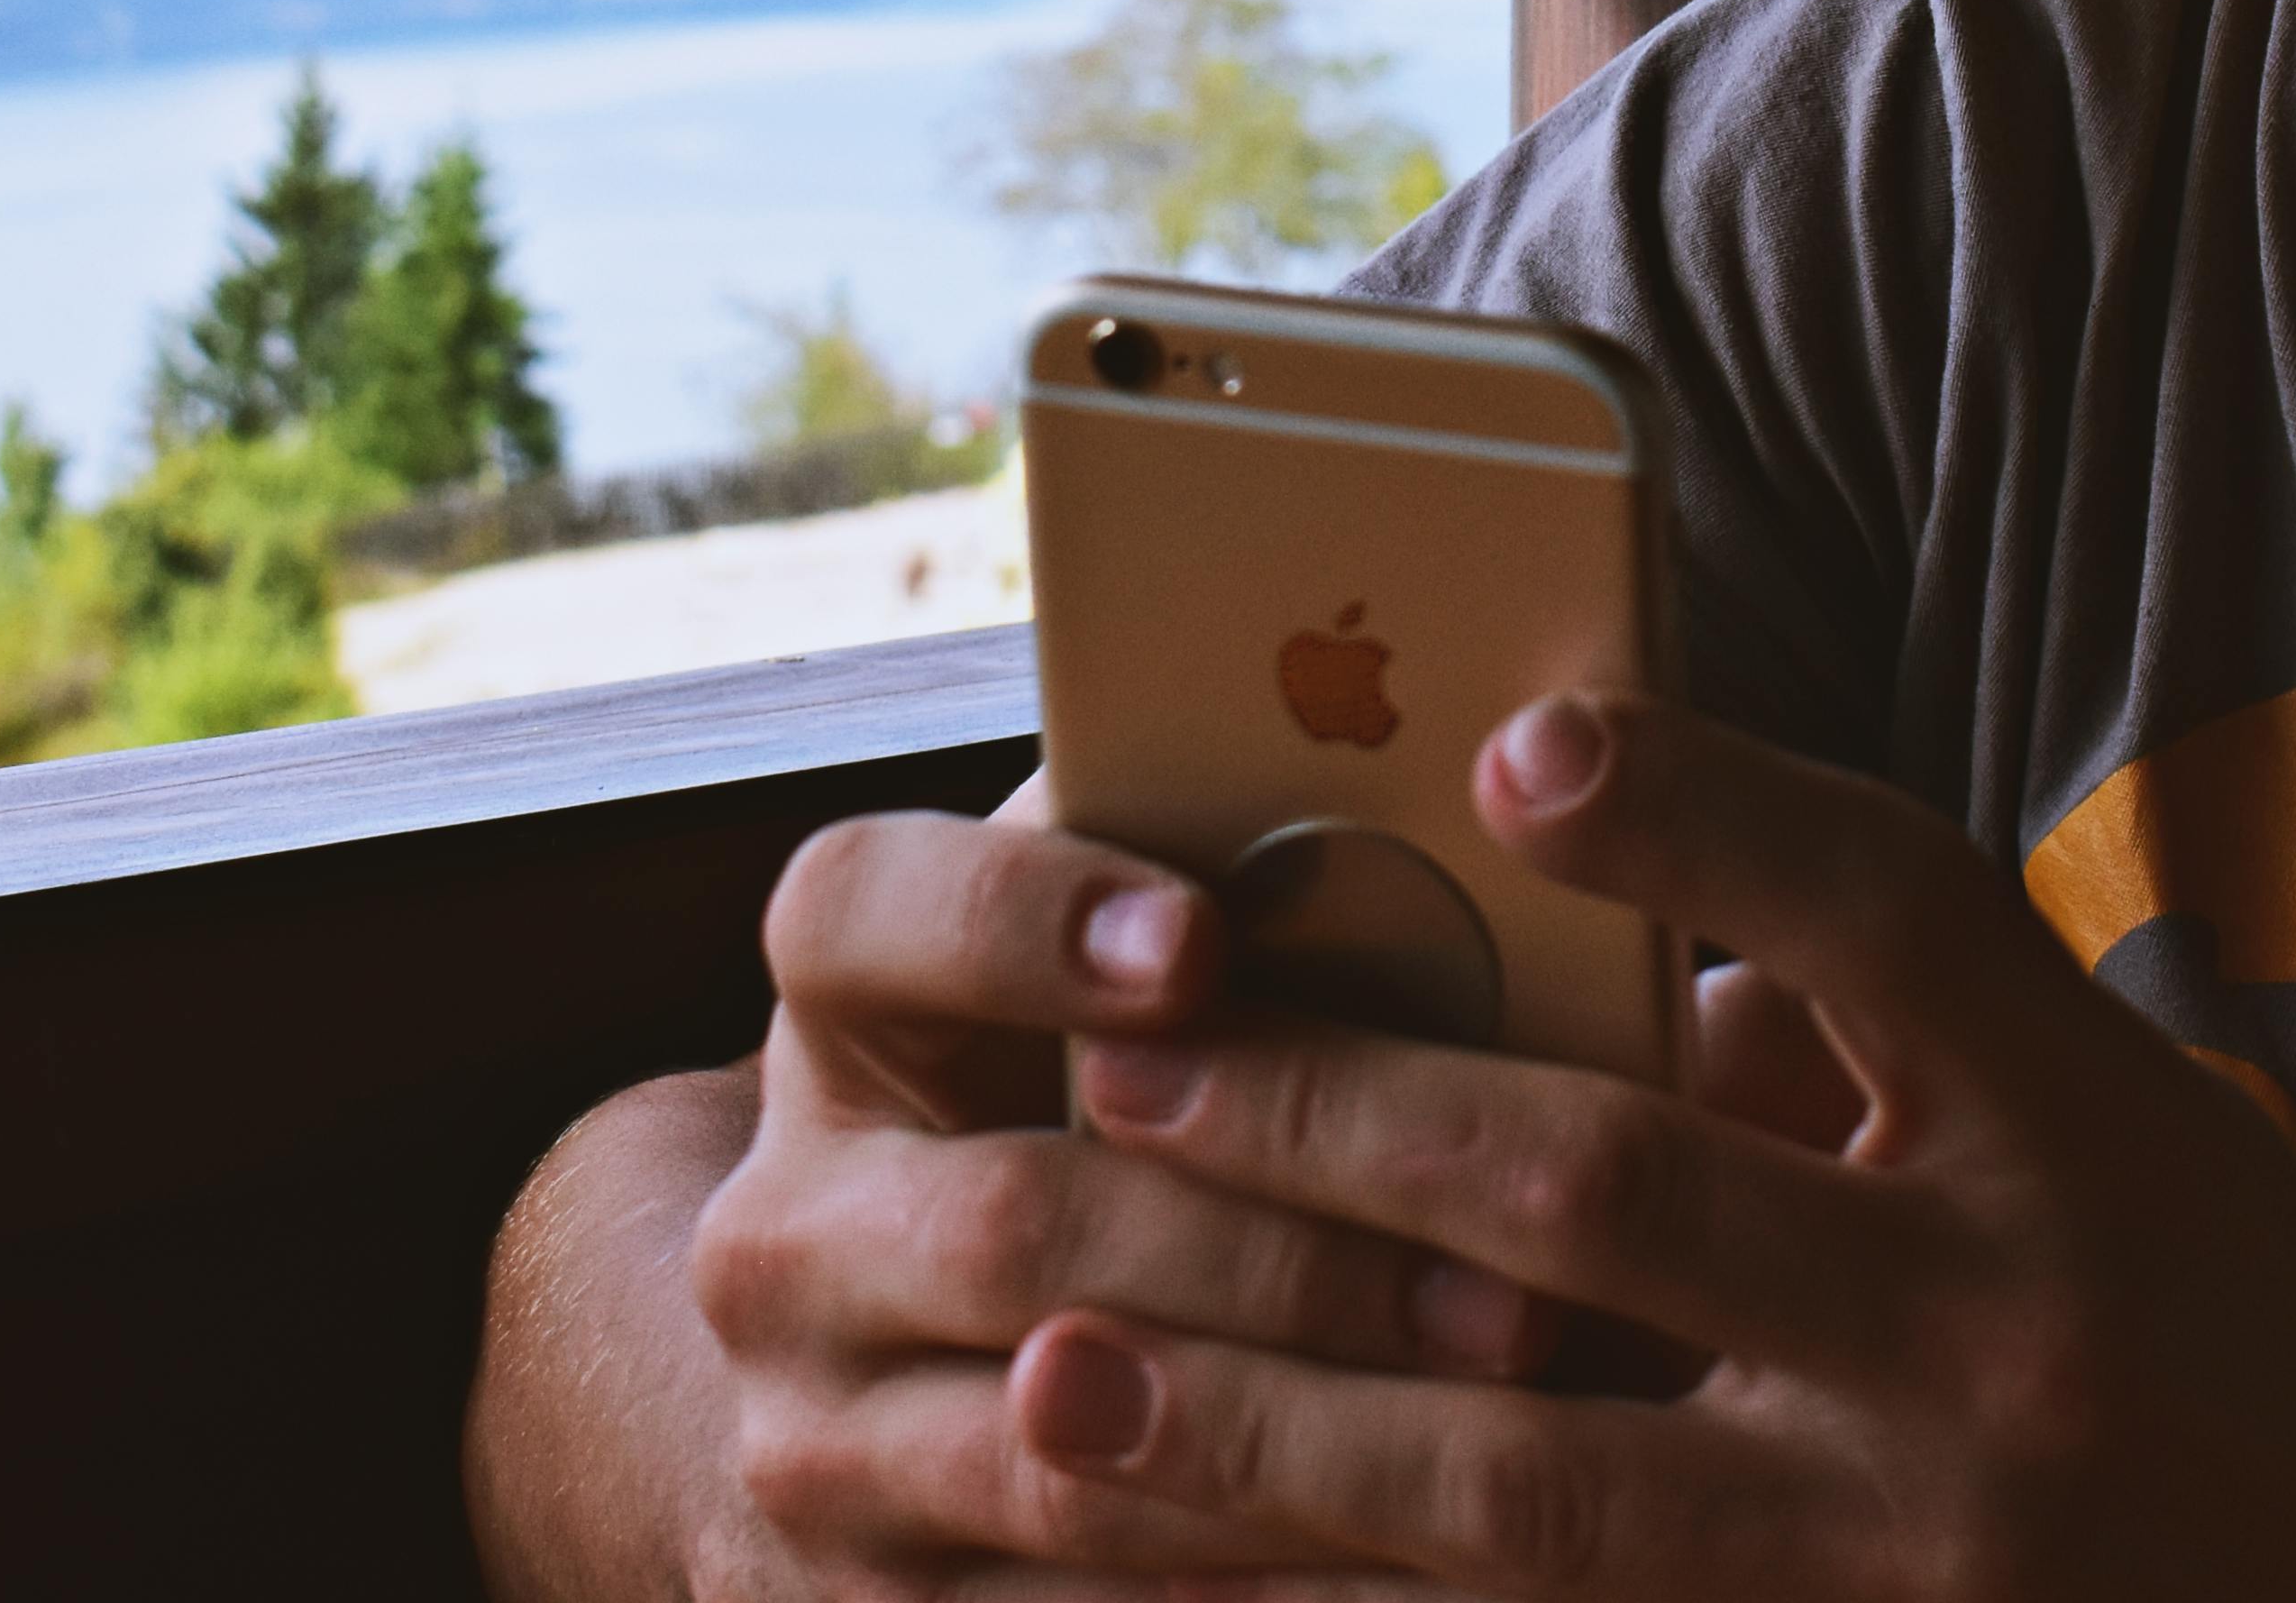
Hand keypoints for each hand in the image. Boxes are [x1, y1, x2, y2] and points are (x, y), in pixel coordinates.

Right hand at [679, 785, 1557, 1593]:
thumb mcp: (1109, 984)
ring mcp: (811, 1446)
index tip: (1204, 937)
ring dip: (1302, 1446)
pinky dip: (1271, 1593)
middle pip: (1006, 1228)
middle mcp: (782, 1234)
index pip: (857, 914)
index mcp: (841, 1015)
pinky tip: (1430, 1564)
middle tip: (1513, 1271)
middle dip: (1278, 1252)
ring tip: (1513, 1426)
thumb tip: (1477, 775)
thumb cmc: (1090, 1112)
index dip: (1019, 918)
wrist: (883, 1367)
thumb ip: (1232, 878)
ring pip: (1056, 1455)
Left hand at [999, 693, 2295, 1597]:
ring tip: (1062, 1370)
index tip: (1513, 742)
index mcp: (2079, 1136)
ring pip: (1541, 1485)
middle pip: (1626, 1198)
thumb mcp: (2110, 1124)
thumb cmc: (2216, 1324)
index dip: (1704, 813)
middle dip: (1348, 1129)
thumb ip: (1878, 1016)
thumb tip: (1566, 867)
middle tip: (1129, 1073)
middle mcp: (2001, 1337)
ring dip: (1277, 1425)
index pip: (1889, 914)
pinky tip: (1186, 1587)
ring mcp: (1916, 1561)